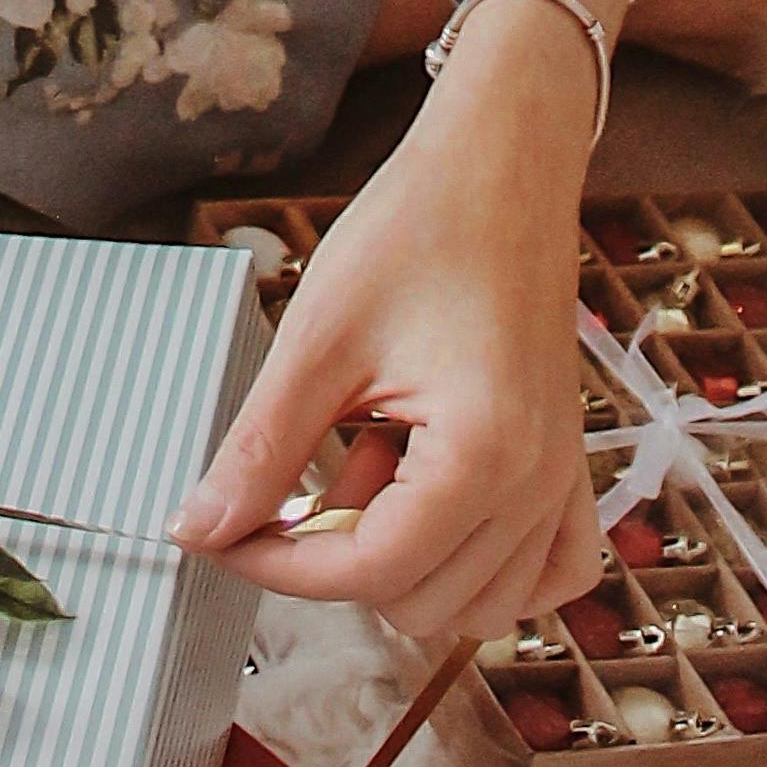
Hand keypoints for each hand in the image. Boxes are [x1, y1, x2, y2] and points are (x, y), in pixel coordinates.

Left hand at [168, 0, 606, 642]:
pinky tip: (427, 504)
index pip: (369, 574)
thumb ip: (260, 449)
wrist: (501, 160)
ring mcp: (563, 481)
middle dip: (337, 557)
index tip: (221, 530)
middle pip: (419, 605)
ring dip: (404, 560)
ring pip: (477, 606)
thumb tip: (199, 528)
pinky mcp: (567, 465)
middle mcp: (539, 485)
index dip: (275, 564)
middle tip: (302, 471)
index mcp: (484, 455)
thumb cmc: (419, 226)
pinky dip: (481, 567)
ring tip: (367, 462)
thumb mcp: (318, 339)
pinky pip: (541, 573)